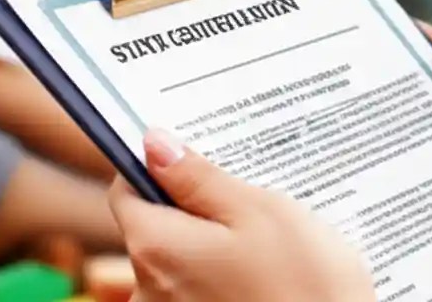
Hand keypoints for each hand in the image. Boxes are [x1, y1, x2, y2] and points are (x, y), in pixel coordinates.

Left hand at [108, 129, 374, 301]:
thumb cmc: (304, 286)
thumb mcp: (260, 213)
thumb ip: (199, 178)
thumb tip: (155, 144)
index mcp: (156, 246)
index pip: (127, 190)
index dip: (158, 168)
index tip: (197, 160)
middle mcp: (147, 290)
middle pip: (156, 226)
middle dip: (197, 210)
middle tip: (251, 203)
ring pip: (181, 260)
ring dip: (215, 247)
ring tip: (269, 248)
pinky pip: (197, 290)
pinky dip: (223, 278)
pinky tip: (265, 278)